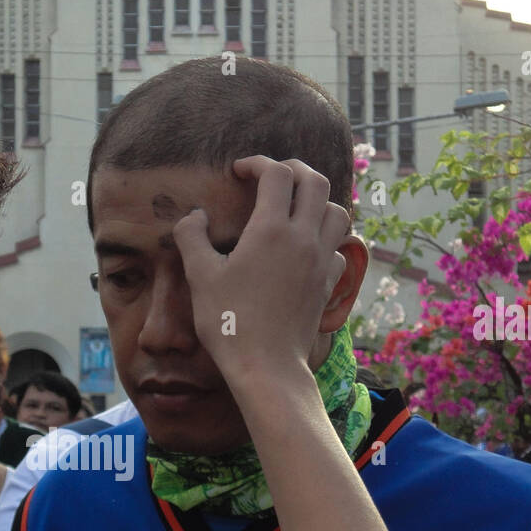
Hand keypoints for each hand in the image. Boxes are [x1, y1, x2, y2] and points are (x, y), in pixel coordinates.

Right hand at [172, 156, 348, 383]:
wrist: (267, 367)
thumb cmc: (230, 323)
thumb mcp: (200, 277)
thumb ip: (192, 237)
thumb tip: (194, 216)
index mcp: (271, 229)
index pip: (276, 174)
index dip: (257, 163)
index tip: (239, 171)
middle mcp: (303, 237)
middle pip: (315, 181)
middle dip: (294, 170)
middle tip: (272, 177)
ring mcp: (321, 261)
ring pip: (337, 211)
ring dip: (318, 200)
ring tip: (296, 207)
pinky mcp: (328, 284)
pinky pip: (338, 248)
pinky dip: (326, 238)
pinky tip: (308, 248)